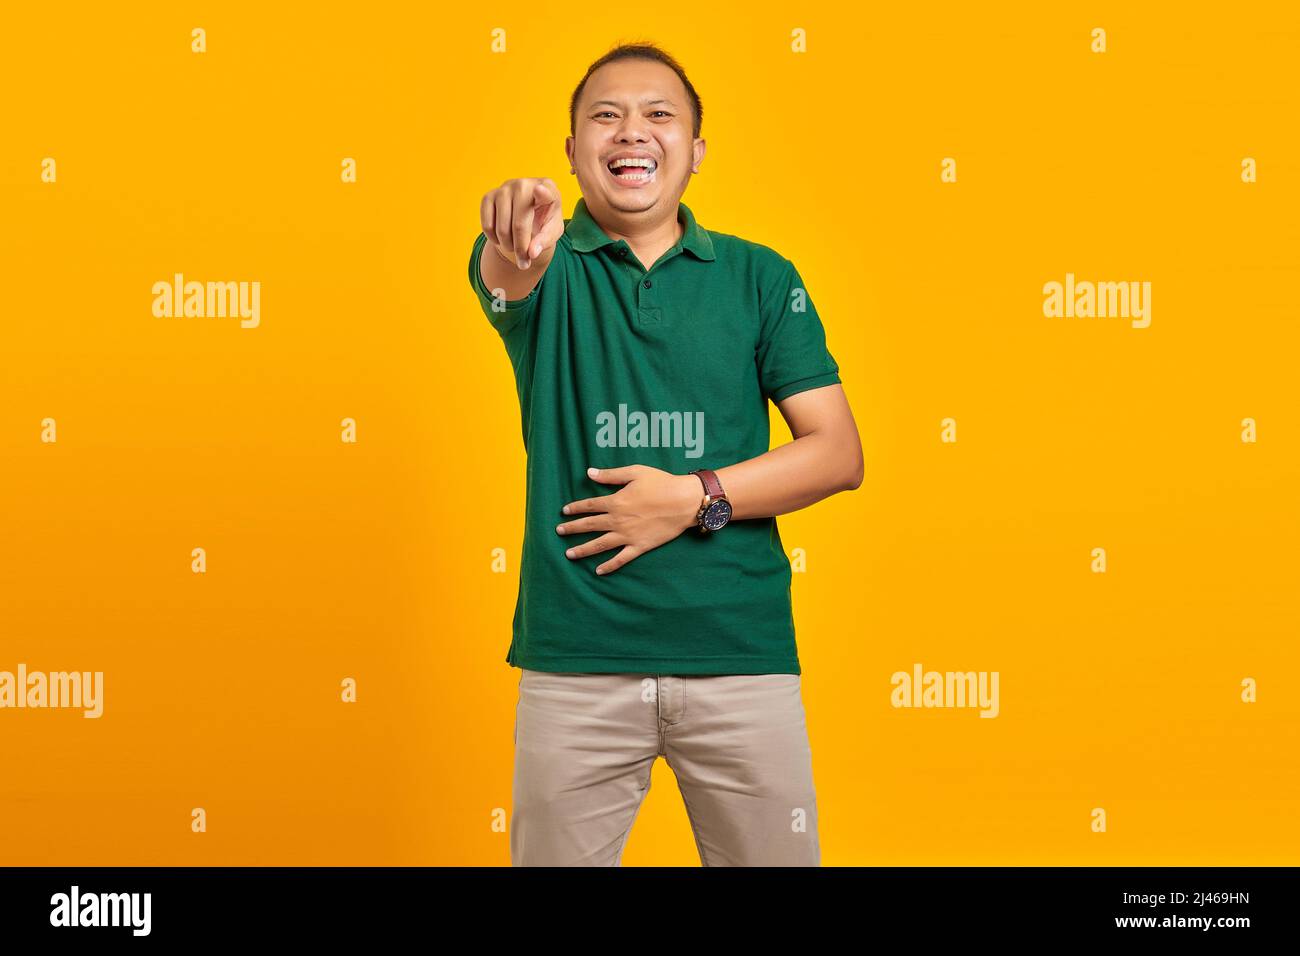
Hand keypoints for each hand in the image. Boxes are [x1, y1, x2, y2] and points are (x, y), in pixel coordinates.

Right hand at [480, 177, 563, 269]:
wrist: (527, 211)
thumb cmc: (544, 220)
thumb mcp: (552, 231)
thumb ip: (545, 241)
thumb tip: (532, 253)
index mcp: (547, 188)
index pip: (545, 191)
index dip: (542, 192)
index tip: (540, 190)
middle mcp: (524, 185)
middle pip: (519, 224)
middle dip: (520, 249)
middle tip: (524, 261)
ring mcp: (504, 188)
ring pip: (501, 228)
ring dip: (507, 246)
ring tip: (514, 247)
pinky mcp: (489, 196)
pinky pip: (487, 225)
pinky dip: (493, 238)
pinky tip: (502, 238)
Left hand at [557, 465, 703, 574]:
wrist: (684, 502)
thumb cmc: (661, 483)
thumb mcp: (635, 473)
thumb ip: (611, 475)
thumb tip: (589, 473)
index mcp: (615, 501)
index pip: (589, 506)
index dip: (575, 508)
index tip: (564, 511)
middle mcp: (617, 520)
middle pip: (589, 526)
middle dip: (572, 529)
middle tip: (559, 531)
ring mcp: (627, 535)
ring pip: (599, 545)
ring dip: (582, 550)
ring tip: (569, 554)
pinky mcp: (639, 546)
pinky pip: (621, 559)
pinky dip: (609, 566)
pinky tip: (598, 571)